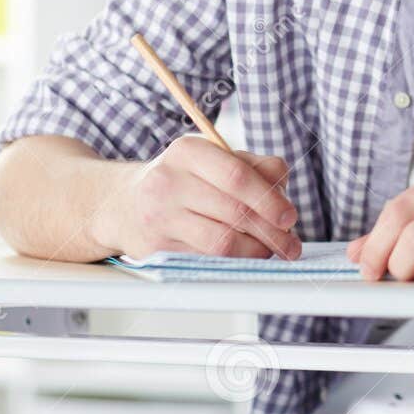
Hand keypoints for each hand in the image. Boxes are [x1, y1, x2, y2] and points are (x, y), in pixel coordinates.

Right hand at [96, 135, 299, 259]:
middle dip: (271, 232)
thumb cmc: (180, 180)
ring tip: (270, 250)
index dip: (269, 199)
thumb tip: (282, 185)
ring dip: (255, 251)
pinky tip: (245, 256)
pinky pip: (206, 259)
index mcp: (187, 152)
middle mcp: (168, 182)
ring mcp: (158, 218)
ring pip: (221, 242)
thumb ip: (253, 166)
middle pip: (234, 212)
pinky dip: (233, 261)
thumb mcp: (212, 159)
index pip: (237, 177)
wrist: (122, 204)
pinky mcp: (155, 249)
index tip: (290, 216)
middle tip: (291, 244)